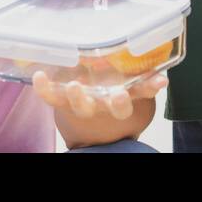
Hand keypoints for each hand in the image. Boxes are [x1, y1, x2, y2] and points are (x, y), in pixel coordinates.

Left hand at [31, 69, 167, 120]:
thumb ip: (146, 84)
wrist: (88, 126)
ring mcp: (81, 105)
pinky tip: (39, 75)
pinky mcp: (61, 103)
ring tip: (76, 86)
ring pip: (81, 105)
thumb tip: (162, 76)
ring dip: (79, 97)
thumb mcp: (135, 96)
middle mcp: (102, 106)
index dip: (147, 90)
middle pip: (110, 107)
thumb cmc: (114, 101)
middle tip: (118, 94)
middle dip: (116, 103)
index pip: (138, 98)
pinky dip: (44, 89)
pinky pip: (51, 98)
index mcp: (122, 103)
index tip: (159, 82)